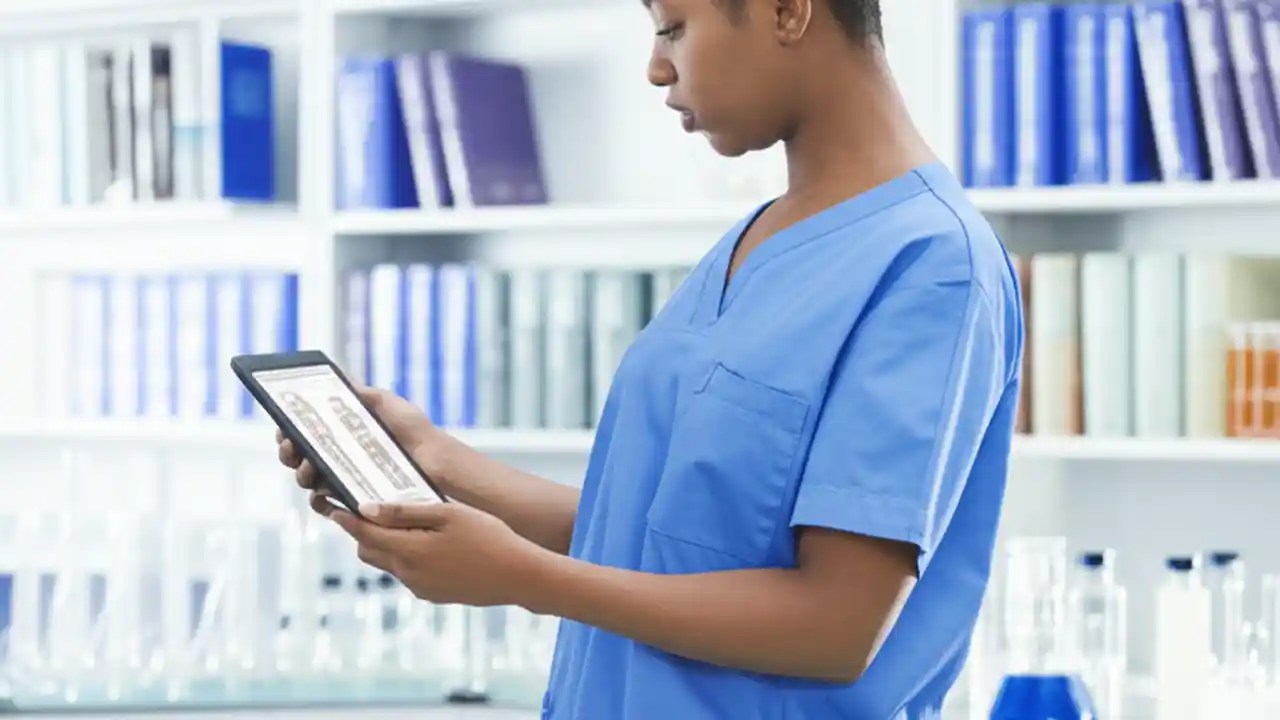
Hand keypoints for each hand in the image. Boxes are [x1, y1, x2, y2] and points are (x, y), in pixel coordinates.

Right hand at [276, 385, 448, 492]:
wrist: (437, 459)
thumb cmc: (414, 429)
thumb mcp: (388, 404)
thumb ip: (363, 394)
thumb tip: (339, 380)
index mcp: (339, 430)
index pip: (302, 429)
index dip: (287, 428)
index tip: (284, 424)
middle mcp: (335, 454)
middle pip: (296, 455)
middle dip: (287, 450)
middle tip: (291, 446)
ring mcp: (341, 477)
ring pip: (306, 478)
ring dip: (301, 472)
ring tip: (310, 465)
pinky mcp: (352, 497)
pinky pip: (324, 504)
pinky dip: (317, 500)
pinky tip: (320, 494)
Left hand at [317, 498, 541, 607]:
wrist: (519, 576)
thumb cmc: (488, 536)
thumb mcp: (449, 513)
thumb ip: (406, 511)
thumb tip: (366, 508)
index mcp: (409, 550)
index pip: (363, 533)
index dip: (346, 519)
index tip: (334, 505)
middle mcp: (408, 573)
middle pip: (369, 552)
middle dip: (364, 532)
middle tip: (371, 511)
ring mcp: (420, 587)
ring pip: (388, 563)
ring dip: (387, 545)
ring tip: (406, 524)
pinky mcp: (432, 595)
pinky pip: (408, 574)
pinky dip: (407, 558)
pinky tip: (430, 544)